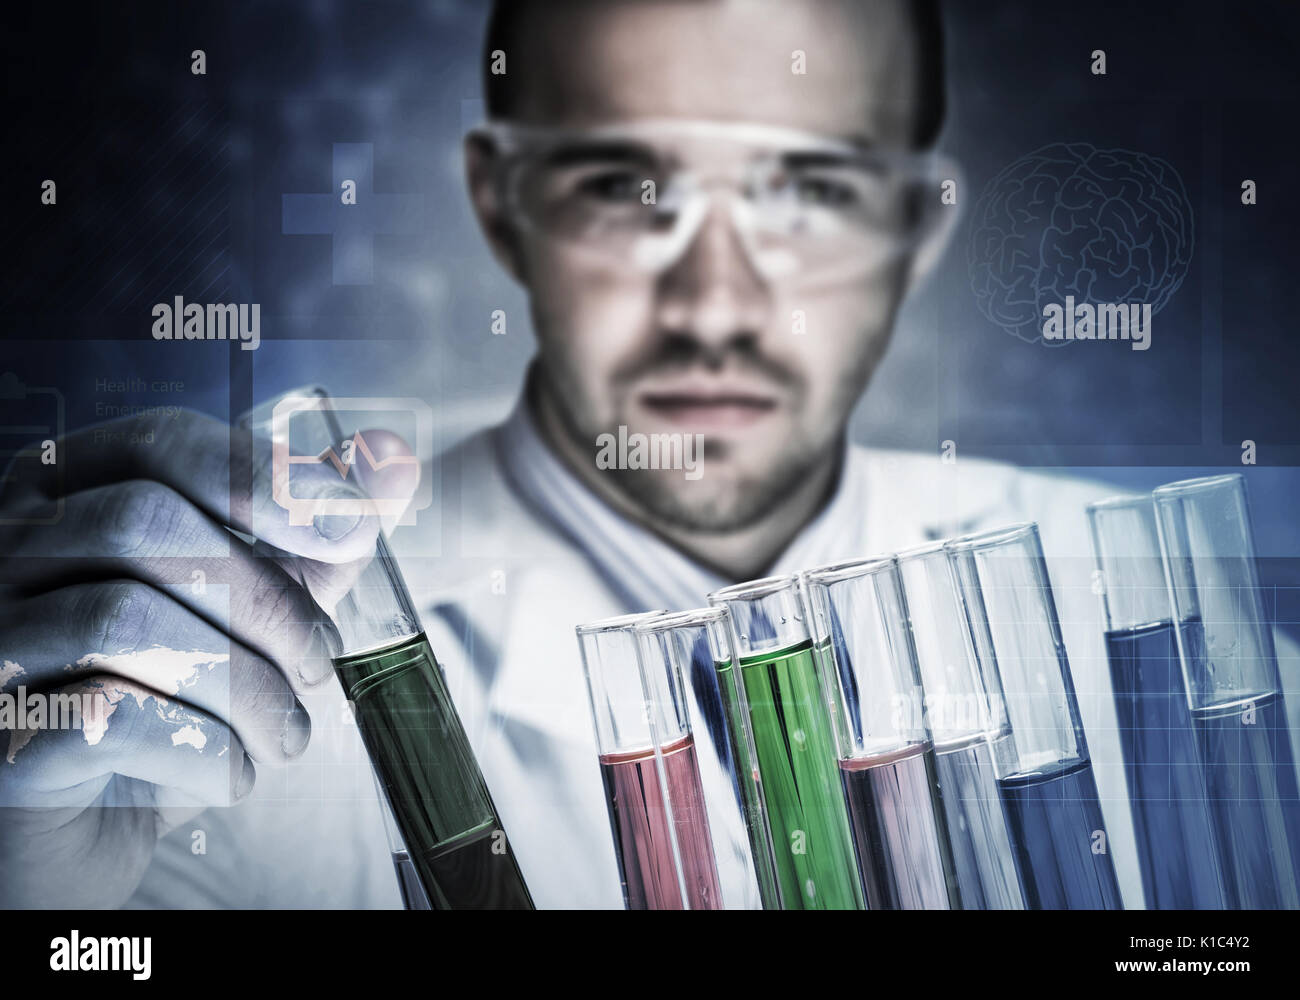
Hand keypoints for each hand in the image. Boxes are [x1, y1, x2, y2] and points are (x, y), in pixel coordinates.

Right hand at [0, 407, 412, 906]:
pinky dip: (205, 751)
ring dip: (248, 685)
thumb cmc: (174, 696)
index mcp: (71, 498)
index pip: (161, 444)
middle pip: (144, 522)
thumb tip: (386, 458)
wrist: (91, 823)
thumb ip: (311, 538)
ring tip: (288, 731)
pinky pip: (109, 719)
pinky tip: (231, 774)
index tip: (351, 529)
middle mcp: (7, 552)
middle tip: (319, 661)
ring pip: (126, 618)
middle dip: (266, 597)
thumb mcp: (253, 609)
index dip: (267, 478)